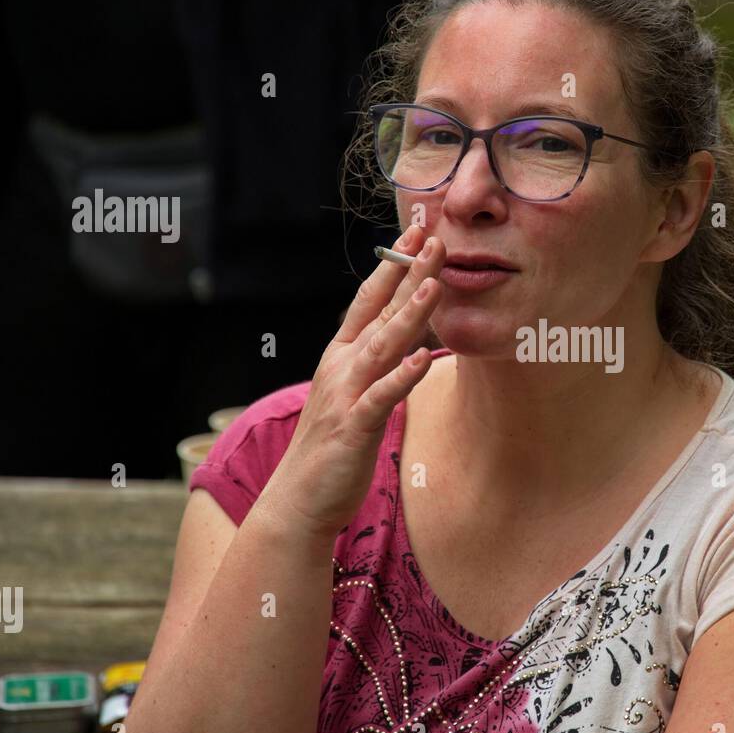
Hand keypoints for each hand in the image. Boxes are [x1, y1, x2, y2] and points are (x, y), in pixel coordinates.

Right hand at [257, 224, 446, 540]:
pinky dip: (403, 376)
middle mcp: (342, 367)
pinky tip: (423, 356)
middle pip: (379, 312)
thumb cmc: (332, 449)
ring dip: (408, 313)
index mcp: (342, 357)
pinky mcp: (354, 426)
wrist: (300, 499)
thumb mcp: (355, 396)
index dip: (392, 266)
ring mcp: (347, 395)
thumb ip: (376, 366)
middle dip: (407, 274)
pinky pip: (382, 397)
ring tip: (434, 284)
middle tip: (433, 238)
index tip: (415, 233)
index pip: (368, 300)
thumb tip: (405, 342)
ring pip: (382, 345)